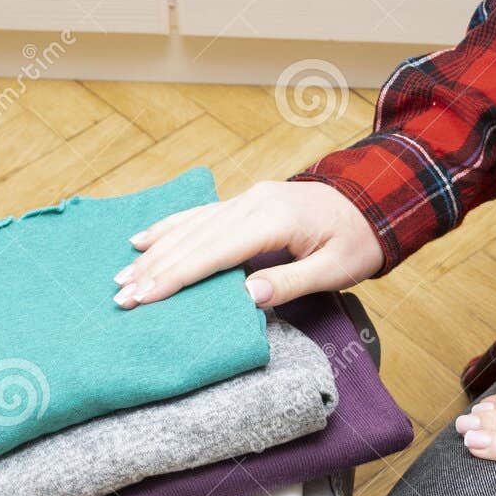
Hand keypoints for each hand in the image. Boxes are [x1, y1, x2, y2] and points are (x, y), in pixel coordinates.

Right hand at [114, 180, 384, 308]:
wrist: (374, 200)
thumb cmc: (358, 240)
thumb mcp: (337, 268)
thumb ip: (291, 282)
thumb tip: (247, 297)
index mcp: (274, 219)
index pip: (213, 252)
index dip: (176, 276)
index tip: (145, 297)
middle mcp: (253, 203)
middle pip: (194, 240)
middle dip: (154, 269)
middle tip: (121, 297)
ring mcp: (247, 198)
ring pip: (190, 226)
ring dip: (154, 252)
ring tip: (122, 276)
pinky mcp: (246, 201)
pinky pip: (199, 214)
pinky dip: (169, 227)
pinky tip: (143, 239)